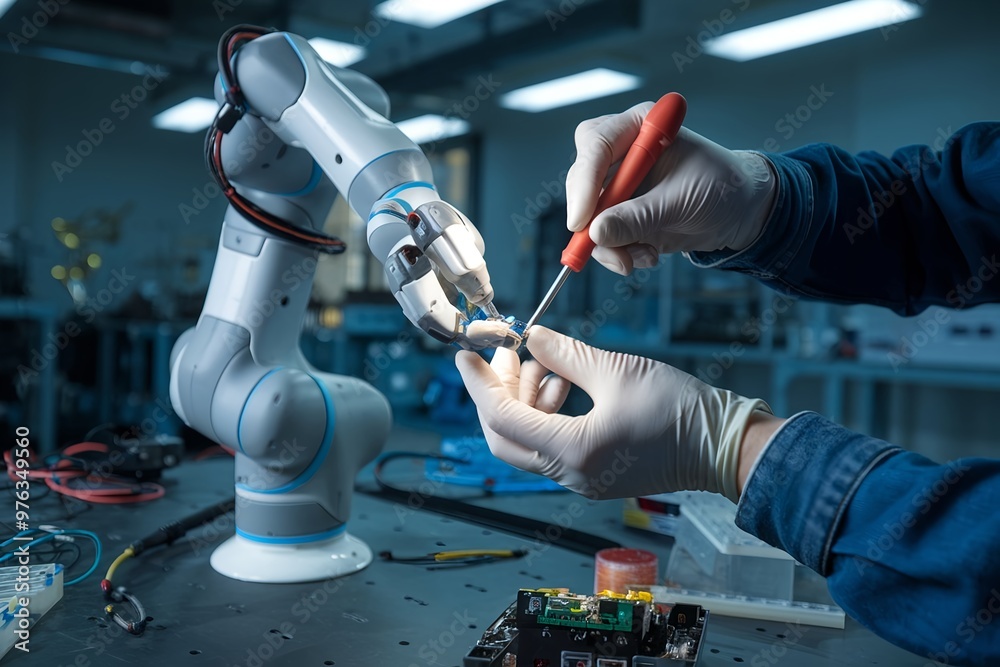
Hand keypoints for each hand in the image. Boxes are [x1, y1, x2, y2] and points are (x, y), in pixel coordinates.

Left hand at [455, 327, 770, 500]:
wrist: (724, 446)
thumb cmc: (680, 410)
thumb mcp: (617, 371)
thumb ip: (565, 355)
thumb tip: (531, 339)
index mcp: (573, 452)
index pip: (503, 419)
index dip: (478, 384)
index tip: (465, 354)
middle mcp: (571, 474)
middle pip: (506, 438)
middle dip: (497, 393)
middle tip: (506, 354)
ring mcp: (582, 479)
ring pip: (528, 442)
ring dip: (524, 401)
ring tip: (541, 364)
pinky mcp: (594, 474)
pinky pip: (552, 445)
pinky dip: (545, 414)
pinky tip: (561, 384)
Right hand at [566, 102, 776, 274]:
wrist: (739, 212)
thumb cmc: (721, 189)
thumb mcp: (682, 202)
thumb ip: (639, 217)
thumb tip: (596, 232)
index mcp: (641, 128)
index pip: (596, 144)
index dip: (584, 182)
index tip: (582, 219)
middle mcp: (624, 151)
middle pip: (582, 178)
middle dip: (590, 217)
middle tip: (600, 245)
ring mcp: (619, 184)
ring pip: (588, 214)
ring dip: (609, 244)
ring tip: (644, 256)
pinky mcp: (620, 213)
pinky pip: (601, 236)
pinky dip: (619, 252)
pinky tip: (648, 254)